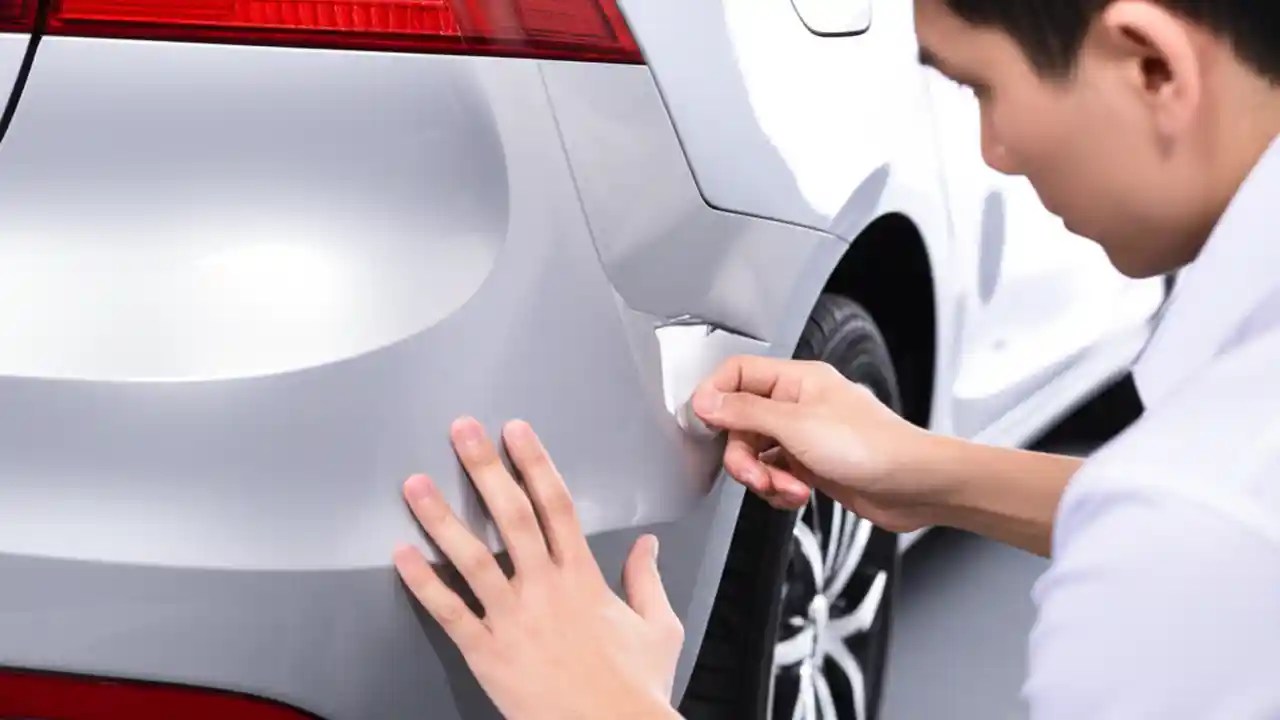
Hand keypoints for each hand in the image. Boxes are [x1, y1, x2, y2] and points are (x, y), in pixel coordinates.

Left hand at [393, 418, 684, 719]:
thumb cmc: (636, 687)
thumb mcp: (659, 627)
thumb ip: (648, 580)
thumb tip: (648, 545)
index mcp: (584, 577)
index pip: (557, 505)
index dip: (534, 463)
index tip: (515, 430)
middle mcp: (546, 588)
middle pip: (511, 516)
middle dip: (485, 469)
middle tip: (461, 431)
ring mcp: (513, 620)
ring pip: (472, 558)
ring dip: (441, 518)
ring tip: (414, 484)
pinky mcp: (488, 653)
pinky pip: (450, 613)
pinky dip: (423, 584)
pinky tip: (401, 555)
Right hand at [690, 356, 942, 531]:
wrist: (914, 485)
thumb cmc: (871, 447)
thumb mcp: (796, 426)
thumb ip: (745, 412)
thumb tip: (706, 400)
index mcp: (797, 380)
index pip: (738, 373)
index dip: (715, 397)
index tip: (705, 425)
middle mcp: (798, 404)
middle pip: (741, 422)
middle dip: (742, 455)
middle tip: (754, 474)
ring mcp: (804, 435)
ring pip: (756, 453)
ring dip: (762, 477)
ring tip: (785, 487)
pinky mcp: (811, 465)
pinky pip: (775, 474)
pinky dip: (778, 488)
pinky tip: (797, 495)